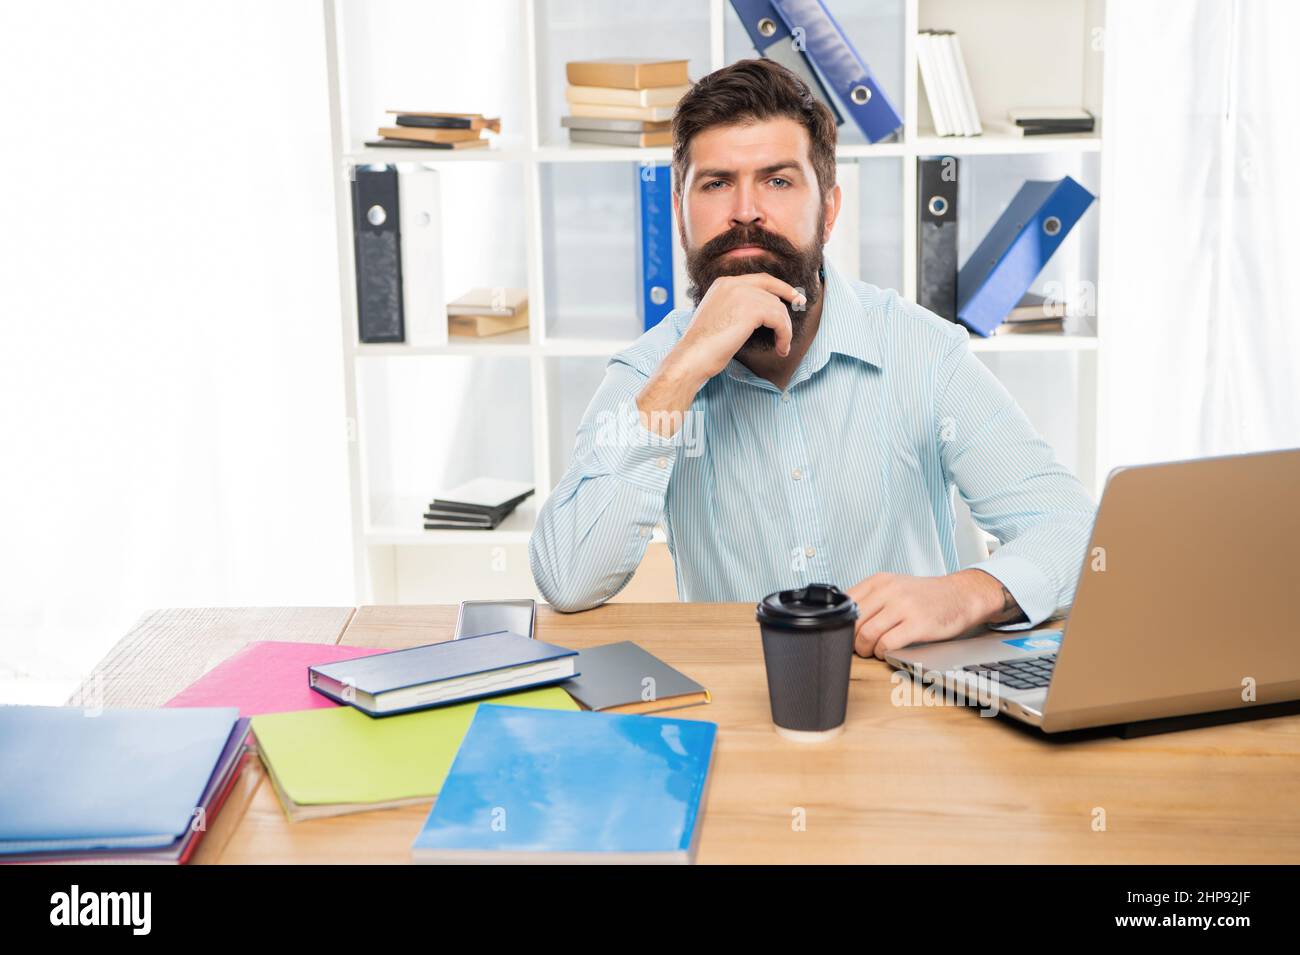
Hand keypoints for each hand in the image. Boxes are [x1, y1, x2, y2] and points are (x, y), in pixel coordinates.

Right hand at [674, 272, 804, 378]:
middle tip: (800, 305)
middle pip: (771, 289)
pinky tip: (781, 347)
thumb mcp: (718, 317)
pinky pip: (779, 320)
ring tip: (782, 345)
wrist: (693, 356)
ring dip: (785, 328)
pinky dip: (785, 334)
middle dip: (788, 299)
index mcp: (723, 283)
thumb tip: (759, 315)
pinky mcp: (751, 310)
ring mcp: (742, 294)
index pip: (760, 279)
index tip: (792, 295)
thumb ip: (736, 308)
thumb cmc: (702, 346)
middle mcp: (733, 284)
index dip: (779, 286)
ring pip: (777, 307)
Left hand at [846, 570, 1001, 659]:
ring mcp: (904, 607)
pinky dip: (881, 653)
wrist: (961, 595)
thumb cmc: (926, 595)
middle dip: (852, 639)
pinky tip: (886, 652)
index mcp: (879, 581)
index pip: (846, 602)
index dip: (842, 622)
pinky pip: (887, 643)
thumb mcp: (894, 586)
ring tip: (872, 650)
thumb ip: (871, 597)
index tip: (846, 632)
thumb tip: (845, 618)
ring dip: (865, 649)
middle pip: (853, 621)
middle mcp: (889, 591)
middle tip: (859, 646)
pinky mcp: (917, 625)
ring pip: (866, 634)